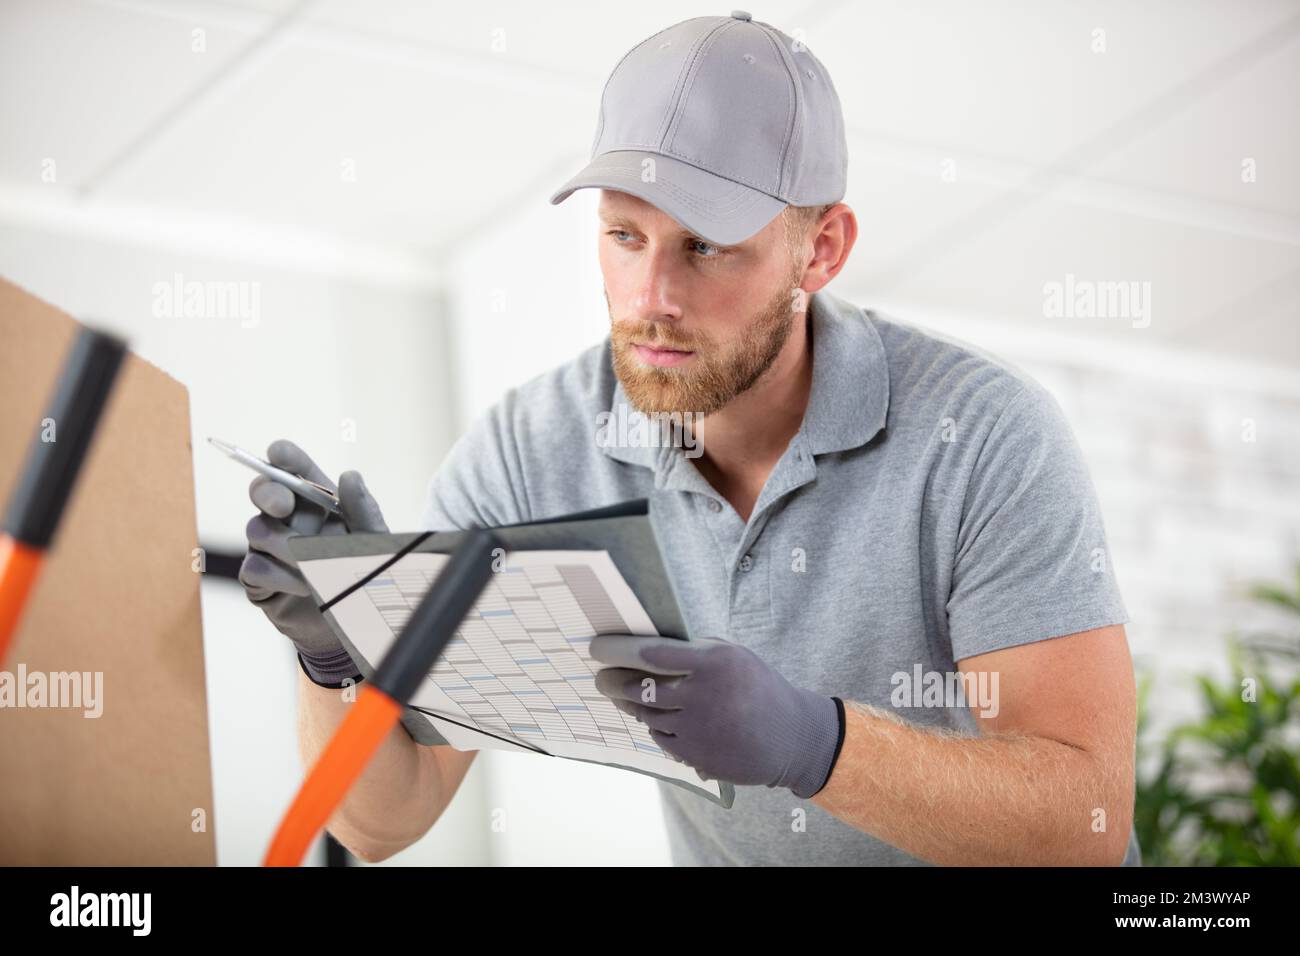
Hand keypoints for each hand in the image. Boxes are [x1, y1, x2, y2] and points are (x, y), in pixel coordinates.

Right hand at [239, 439, 388, 684]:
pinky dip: (282, 577)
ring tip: (317, 568)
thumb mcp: (373, 543)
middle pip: (263, 491)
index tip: (278, 452)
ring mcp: (268, 546)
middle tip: (284, 505)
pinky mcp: (257, 577)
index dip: (284, 457)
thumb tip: (349, 476)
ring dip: (287, 548)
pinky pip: (255, 566)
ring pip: (258, 530)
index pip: (294, 469)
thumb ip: (364, 510)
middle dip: (270, 493)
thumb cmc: (365, 574)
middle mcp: (288, 517)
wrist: (353, 625)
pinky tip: (306, 587)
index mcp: (317, 501)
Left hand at [589, 635, 840, 797]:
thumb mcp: (734, 656)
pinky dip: (655, 728)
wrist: (791, 736)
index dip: (617, 651)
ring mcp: (699, 730)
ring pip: (647, 717)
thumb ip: (695, 651)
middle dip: (613, 682)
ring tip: (624, 695)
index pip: (651, 654)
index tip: (597, 649)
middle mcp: (703, 696)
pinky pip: (662, 740)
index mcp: (713, 663)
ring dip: (632, 706)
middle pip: (640, 689)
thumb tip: (647, 648)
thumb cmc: (758, 687)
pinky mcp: (697, 757)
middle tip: (601, 678)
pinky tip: (656, 720)